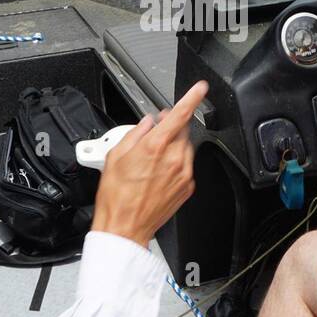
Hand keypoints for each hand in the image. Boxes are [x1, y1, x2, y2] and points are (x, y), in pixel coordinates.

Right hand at [91, 80, 208, 247]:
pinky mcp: (186, 187)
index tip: (200, 88)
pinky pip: (185, 165)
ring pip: (185, 147)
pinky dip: (176, 163)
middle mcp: (173, 159)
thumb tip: (146, 124)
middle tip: (156, 131)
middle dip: (172, 126)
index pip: (179, 115)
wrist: (125, 227)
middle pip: (182, 130)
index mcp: (155, 147)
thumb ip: (134, 134)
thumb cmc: (116, 197)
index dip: (192, 98)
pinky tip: (158, 173)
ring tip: (152, 159)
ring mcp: (182, 174)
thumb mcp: (115, 157)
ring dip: (173, 145)